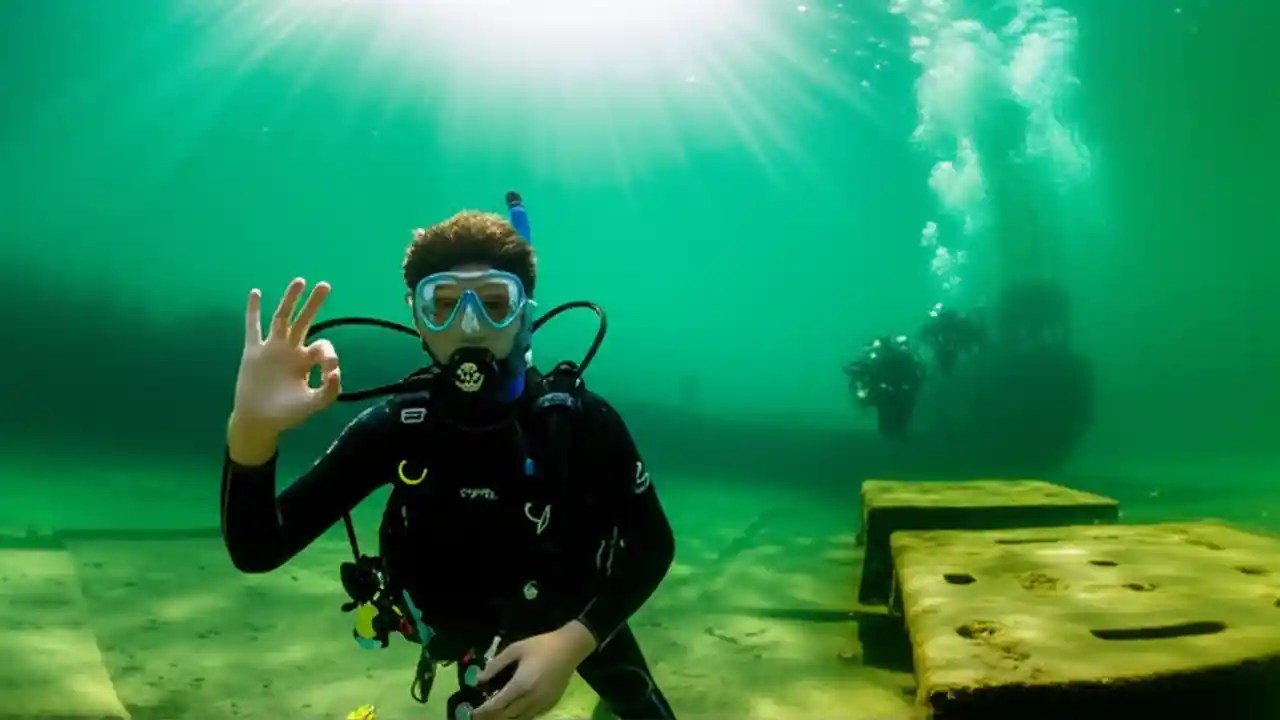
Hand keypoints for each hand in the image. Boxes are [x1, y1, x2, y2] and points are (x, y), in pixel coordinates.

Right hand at [233, 278, 340, 434]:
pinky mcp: (253, 352)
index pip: (322, 345)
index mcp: (306, 361)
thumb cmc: (287, 415)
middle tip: (326, 285)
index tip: (331, 370)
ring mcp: (271, 349)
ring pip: (282, 318)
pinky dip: (253, 311)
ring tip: (300, 281)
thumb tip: (336, 372)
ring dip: (290, 300)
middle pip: (304, 321)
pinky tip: (256, 293)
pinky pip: (253, 328)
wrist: (258, 422)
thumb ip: (329, 392)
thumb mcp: (313, 405)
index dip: (330, 354)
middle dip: (314, 304)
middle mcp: (291, 350)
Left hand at [472, 622, 596, 719]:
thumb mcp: (515, 649)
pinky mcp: (550, 705)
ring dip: (504, 719)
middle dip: (490, 718)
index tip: (472, 713)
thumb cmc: (541, 645)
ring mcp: (541, 704)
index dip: (483, 711)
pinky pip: (530, 716)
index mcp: (520, 685)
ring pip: (518, 719)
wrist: (569, 648)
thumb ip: (495, 665)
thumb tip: (479, 678)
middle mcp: (530, 699)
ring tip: (493, 716)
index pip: (497, 705)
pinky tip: (512, 712)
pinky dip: (518, 717)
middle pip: (506, 716)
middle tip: (479, 716)